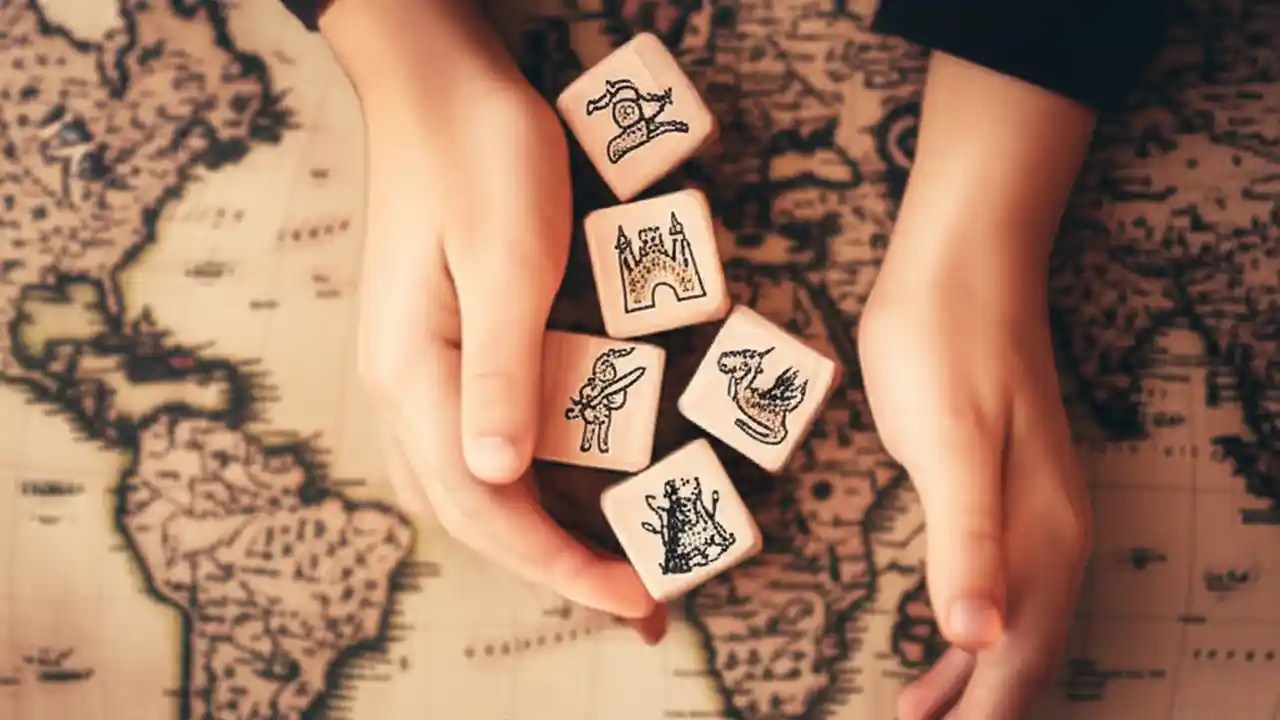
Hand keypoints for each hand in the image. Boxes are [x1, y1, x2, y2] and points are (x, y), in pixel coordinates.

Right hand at [320, 0, 661, 628]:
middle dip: (553, 565)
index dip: (561, 563)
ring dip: (534, 533)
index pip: (487, 505)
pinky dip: (522, 483)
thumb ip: (502, 372)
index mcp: (416, 373)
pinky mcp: (434, 342)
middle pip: (471, 511)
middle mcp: (403, 384)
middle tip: (635, 598)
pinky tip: (559, 490)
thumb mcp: (508, 259)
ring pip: (466, 484)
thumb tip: (499, 478)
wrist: (434, 82)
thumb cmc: (480, 156)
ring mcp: (412, 364)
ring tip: (604, 562)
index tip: (634, 596)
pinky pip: (472, 440)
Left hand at [859, 242, 1090, 717]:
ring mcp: (1030, 509)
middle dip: (980, 704)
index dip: (982, 712)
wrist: (960, 264)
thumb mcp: (948, 444)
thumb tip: (977, 637)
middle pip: (1024, 651)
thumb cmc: (945, 346)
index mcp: (1039, 536)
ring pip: (1014, 619)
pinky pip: (1001, 579)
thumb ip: (966, 543)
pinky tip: (944, 630)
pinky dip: (971, 623)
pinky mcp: (1003, 486)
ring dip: (975, 673)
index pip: (1017, 656)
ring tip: (921, 707)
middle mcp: (1049, 534)